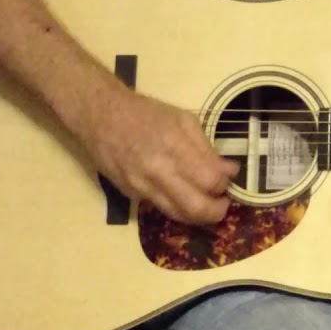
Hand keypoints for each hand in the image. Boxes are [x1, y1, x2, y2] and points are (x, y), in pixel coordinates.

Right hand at [80, 91, 238, 224]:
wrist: (100, 117)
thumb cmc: (145, 113)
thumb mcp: (183, 120)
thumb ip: (207, 148)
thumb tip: (230, 170)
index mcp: (175, 146)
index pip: (210, 180)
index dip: (224, 184)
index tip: (229, 178)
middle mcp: (158, 171)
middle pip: (196, 208)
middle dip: (217, 211)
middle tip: (223, 203)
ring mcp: (142, 187)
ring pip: (178, 215)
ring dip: (198, 215)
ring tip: (207, 203)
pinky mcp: (131, 195)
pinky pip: (161, 208)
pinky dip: (177, 207)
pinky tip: (183, 196)